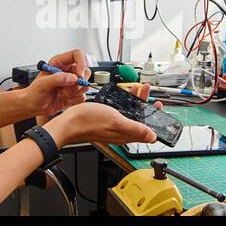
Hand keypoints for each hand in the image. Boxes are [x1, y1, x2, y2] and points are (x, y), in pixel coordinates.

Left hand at [23, 49, 91, 115]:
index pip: (78, 54)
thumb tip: (73, 78)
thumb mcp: (42, 84)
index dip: (82, 63)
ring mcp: (72, 82)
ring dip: (74, 92)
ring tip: (61, 94)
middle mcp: (68, 71)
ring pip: (85, 85)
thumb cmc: (34, 93)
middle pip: (86, 71)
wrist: (33, 106)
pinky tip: (64, 99)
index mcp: (60, 63)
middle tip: (65, 89)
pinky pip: (83, 96)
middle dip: (78, 83)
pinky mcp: (74, 93)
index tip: (79, 75)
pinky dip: (74, 99)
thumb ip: (57, 79)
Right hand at [42, 85, 163, 146]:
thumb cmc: (88, 122)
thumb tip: (153, 136)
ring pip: (130, 114)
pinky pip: (120, 112)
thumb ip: (135, 129)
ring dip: (136, 101)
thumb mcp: (116, 121)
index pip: (147, 130)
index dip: (155, 117)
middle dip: (146, 104)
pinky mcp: (106, 122)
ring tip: (138, 89)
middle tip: (147, 91)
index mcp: (126, 134)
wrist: (69, 122)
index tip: (157, 104)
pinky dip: (125, 103)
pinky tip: (123, 96)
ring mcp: (113, 127)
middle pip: (140, 119)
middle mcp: (121, 132)